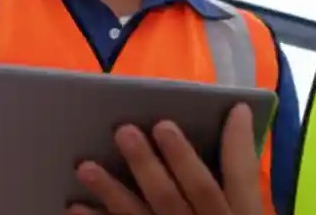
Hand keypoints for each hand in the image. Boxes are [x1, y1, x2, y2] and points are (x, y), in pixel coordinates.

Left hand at [69, 103, 262, 214]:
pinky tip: (75, 208)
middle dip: (150, 164)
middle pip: (176, 197)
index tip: (231, 110)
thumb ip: (239, 187)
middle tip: (126, 131)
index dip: (236, 143)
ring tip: (86, 166)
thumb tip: (235, 123)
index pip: (238, 178)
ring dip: (112, 191)